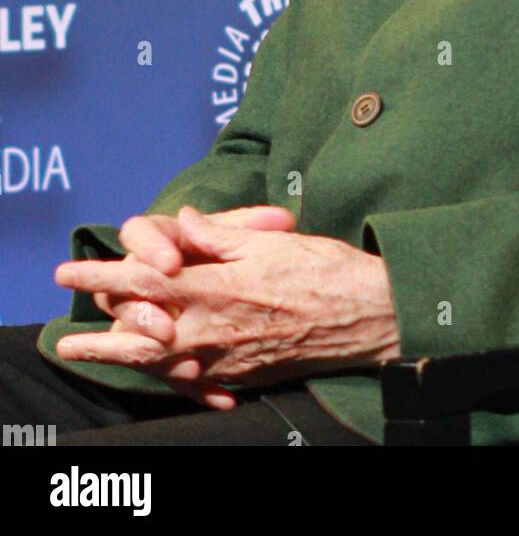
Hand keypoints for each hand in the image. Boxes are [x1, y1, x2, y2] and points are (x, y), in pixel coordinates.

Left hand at [55, 207, 400, 404]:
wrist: (367, 315)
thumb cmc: (323, 269)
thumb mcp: (269, 240)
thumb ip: (218, 235)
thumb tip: (182, 221)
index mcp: (215, 287)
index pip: (143, 280)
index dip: (102, 275)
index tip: (70, 272)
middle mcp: (211, 328)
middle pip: (137, 330)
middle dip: (100, 324)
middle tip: (69, 327)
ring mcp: (223, 358)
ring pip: (155, 361)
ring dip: (117, 355)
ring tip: (86, 353)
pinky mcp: (239, 375)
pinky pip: (189, 379)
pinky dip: (162, 373)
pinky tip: (153, 369)